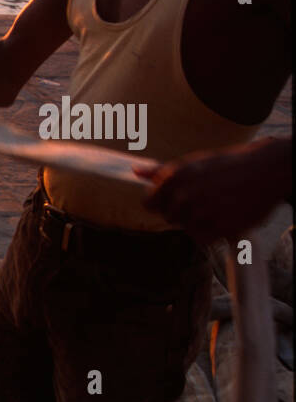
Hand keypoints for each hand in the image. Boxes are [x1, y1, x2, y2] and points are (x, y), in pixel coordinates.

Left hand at [136, 136, 291, 240]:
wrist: (265, 171)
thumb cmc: (227, 166)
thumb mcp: (192, 163)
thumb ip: (161, 171)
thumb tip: (135, 170)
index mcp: (174, 177)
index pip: (149, 204)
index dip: (161, 204)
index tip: (176, 200)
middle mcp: (184, 195)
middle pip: (169, 218)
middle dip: (183, 212)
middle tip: (206, 199)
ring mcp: (201, 212)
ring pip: (186, 228)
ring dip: (199, 222)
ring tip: (217, 206)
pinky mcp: (218, 227)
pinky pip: (202, 238)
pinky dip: (212, 232)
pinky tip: (223, 216)